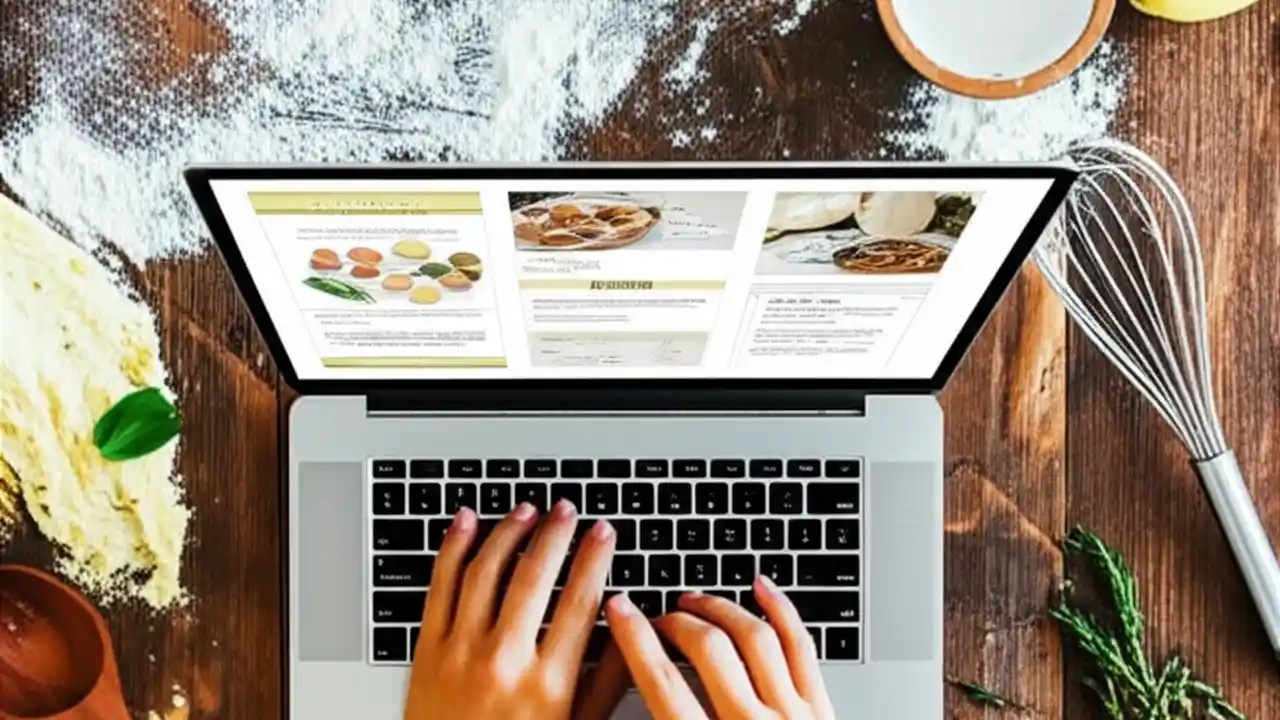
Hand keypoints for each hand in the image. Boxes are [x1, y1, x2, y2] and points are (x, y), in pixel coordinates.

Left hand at [404, 501, 615, 719]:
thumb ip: (606, 681)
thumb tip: (632, 633)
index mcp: (547, 684)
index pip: (579, 602)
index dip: (594, 558)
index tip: (604, 532)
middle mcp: (503, 662)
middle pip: (533, 577)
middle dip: (555, 534)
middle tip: (568, 510)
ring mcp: (460, 652)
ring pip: (485, 571)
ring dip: (509, 532)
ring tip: (527, 511)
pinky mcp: (427, 651)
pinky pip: (439, 586)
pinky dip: (453, 547)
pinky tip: (467, 523)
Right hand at [590, 578, 835, 719]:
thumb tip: (631, 710)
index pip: (664, 684)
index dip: (635, 639)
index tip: (618, 610)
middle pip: (708, 650)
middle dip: (674, 622)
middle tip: (653, 616)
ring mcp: (794, 715)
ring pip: (754, 636)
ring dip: (719, 609)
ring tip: (692, 600)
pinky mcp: (822, 710)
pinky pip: (801, 644)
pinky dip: (780, 608)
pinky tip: (760, 586)